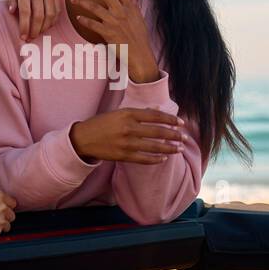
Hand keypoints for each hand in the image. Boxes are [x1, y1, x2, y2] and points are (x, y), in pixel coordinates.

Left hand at [4, 0, 60, 40]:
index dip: (24, 26)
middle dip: (35, 30)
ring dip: (44, 27)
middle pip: (39, 15)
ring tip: (37, 33)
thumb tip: (13, 12)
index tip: (22, 37)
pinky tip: (46, 26)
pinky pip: (57, 10)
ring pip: (50, 14)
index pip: (25, 12)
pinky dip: (52, 21)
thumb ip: (10, 0)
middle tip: (30, 38)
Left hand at [70, 0, 159, 82]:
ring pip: (95, 7)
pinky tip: (78, 17)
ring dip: (82, 1)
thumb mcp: (140, 19)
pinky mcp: (108, 33)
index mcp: (129, 7)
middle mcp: (121, 12)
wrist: (140, 55)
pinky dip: (85, 21)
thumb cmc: (140, 37)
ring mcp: (114, 22)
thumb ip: (134, 5)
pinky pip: (93, 25)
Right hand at [70, 108, 186, 164]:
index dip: (170, 119)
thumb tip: (157, 110)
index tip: (181, 123)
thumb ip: (138, 112)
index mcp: (128, 114)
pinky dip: (155, 159)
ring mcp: (126, 143)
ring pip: (153, 146)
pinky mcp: (123, 156)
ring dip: (169, 148)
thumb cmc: (102, 123)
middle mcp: (128, 128)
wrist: (84, 138)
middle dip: (174, 135)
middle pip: (157, 131)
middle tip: (185, 137)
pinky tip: (164, 158)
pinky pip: (143, 159)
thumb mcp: (118, 112)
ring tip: (179, 149)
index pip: (155, 116)